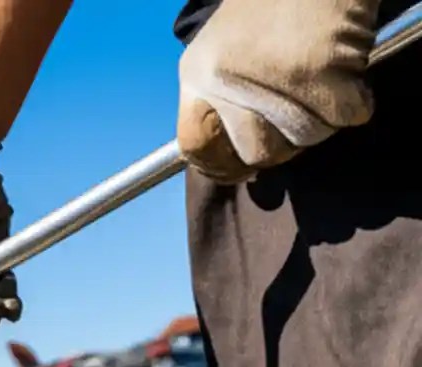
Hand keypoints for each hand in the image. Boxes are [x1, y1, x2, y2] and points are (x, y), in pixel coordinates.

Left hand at [177, 0, 378, 182]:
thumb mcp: (220, 50)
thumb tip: (235, 163)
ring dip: (322, 117)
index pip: (194, 146)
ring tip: (319, 78)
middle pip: (257, 153)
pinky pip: (346, 117)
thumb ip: (221, 101)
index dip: (221, 165)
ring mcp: (274, 79)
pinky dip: (354, 101)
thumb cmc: (270, 9)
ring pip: (306, 138)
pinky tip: (344, 70)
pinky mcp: (321, 74)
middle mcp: (227, 80)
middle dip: (283, 142)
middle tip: (297, 112)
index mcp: (197, 75)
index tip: (241, 167)